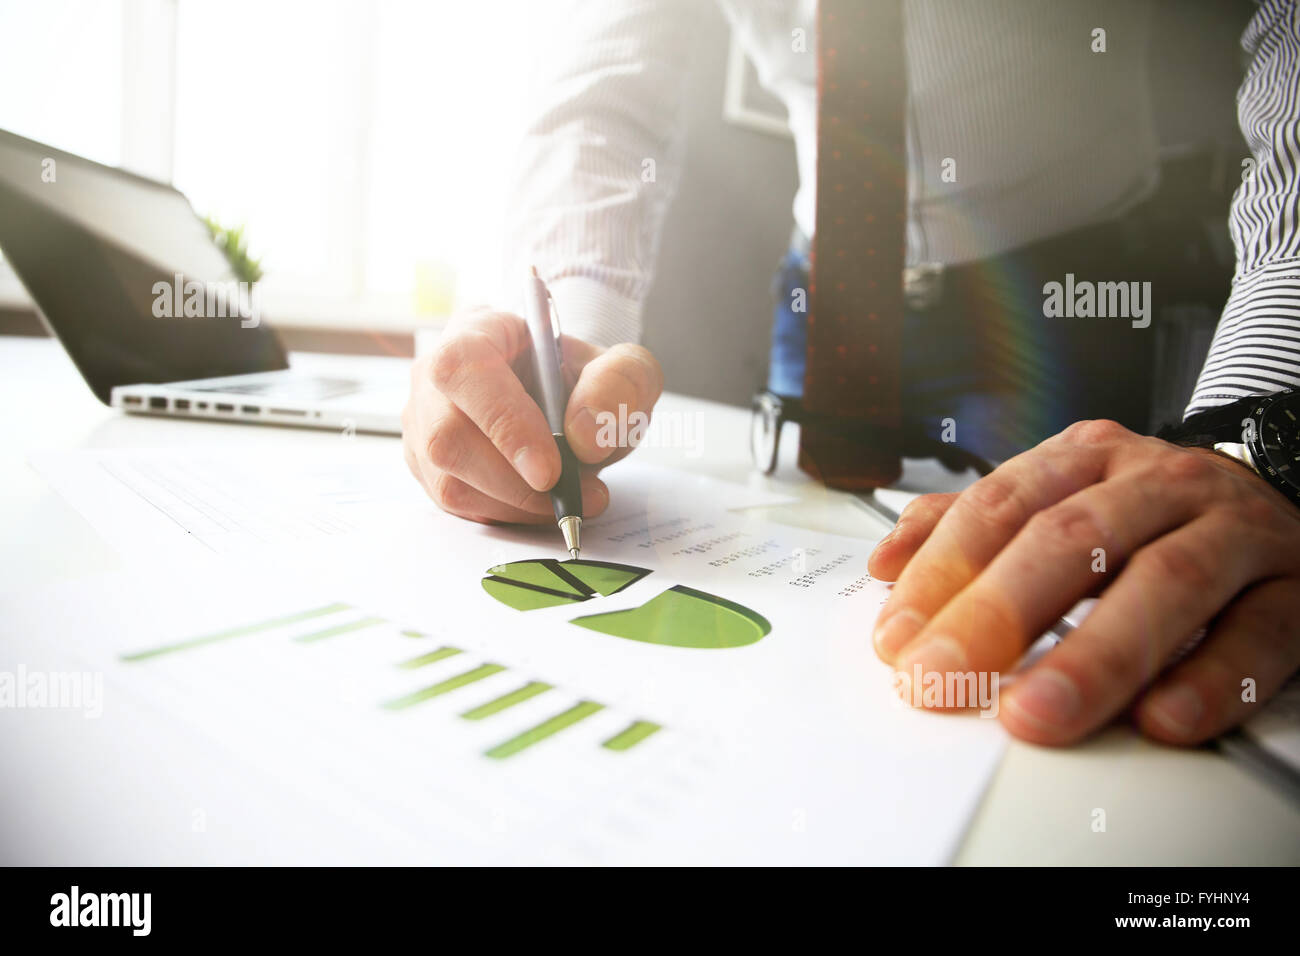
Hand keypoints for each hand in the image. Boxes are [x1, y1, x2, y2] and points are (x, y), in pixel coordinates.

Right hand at [403, 306, 662, 523]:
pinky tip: (543, 504)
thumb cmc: (585, 382)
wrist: (571, 408)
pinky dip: (508, 516)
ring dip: (519, 505)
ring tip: (574, 498)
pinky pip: (458, 508)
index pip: (464, 368)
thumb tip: (582, 435)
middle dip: (517, 481)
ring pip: (449, 482)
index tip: (549, 471)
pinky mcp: (428, 470)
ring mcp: (422, 426)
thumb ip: (618, 385)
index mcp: (477, 330)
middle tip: (580, 493)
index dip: (502, 422)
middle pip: (447, 437)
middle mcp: (433, 377)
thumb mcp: (625, 369)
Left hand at [868, 419, 1299, 745]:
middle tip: (943, 679)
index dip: (942, 573)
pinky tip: (1162, 720)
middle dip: (997, 616)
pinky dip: (1210, 680)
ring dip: (1093, 655)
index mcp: (1088, 459)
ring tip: (1035, 712)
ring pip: (1166, 584)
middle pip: (1071, 542)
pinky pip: (1259, 634)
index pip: (999, 508)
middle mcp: (1159, 486)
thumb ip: (972, 526)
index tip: (899, 640)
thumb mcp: (1062, 496)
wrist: (1284, 495)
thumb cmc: (1154, 511)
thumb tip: (887, 563)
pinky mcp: (1299, 589)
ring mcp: (1234, 532)